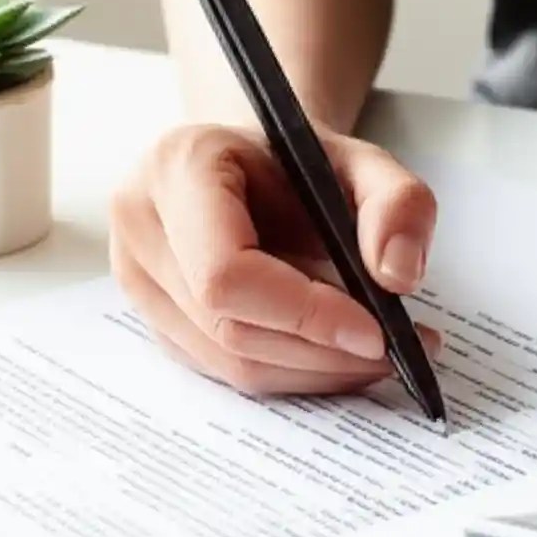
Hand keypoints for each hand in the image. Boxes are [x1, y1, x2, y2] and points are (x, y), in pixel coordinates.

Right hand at [109, 123, 440, 393]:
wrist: (257, 166)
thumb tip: (398, 277)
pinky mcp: (156, 320)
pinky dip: (293, 374)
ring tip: (380, 355)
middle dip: (322, 353)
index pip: (227, 271)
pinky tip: (338, 356)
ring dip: (314, 372)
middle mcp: (142, 224)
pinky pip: (226, 370)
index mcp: (180, 166)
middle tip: (396, 353)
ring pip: (228, 362)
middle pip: (229, 327)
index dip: (303, 314)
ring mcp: (136, 278)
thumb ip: (399, 204)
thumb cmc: (301, 162)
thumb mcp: (367, 162)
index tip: (376, 332)